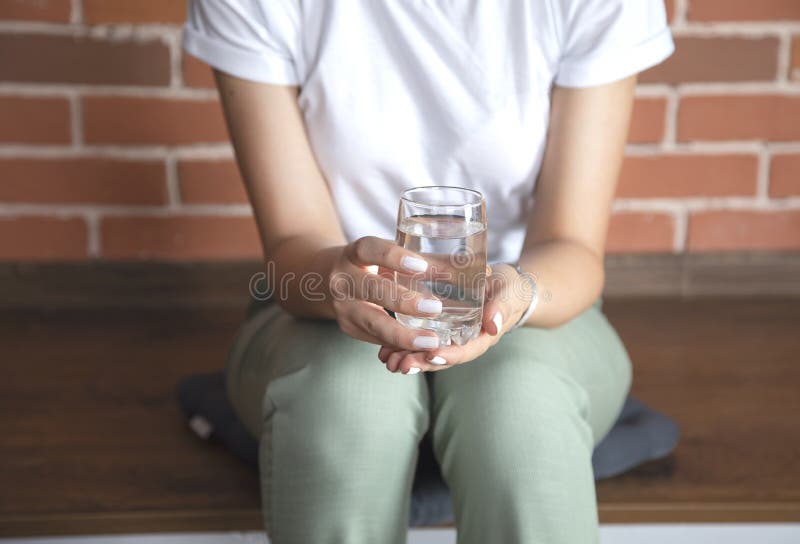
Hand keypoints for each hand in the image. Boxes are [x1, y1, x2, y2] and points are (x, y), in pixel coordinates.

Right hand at [328, 236, 444, 351]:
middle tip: (435, 308)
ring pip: (372, 322)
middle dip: (403, 301)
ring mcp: (342, 307)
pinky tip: (420, 348)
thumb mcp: (390, 257)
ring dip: (402, 334)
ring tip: (431, 341)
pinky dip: (399, 344)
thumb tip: (471, 266)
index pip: (369, 249)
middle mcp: (342, 279)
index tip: (421, 266)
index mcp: (354, 253)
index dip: (393, 257)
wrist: (329, 281)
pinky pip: (375, 339)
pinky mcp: (349, 328)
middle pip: (371, 289)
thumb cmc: (372, 265)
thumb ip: (426, 262)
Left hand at [378, 264, 531, 373]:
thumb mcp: (509, 293)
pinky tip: (384, 349)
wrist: (503, 286)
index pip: (465, 352)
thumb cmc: (508, 289)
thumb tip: (493, 325)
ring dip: (407, 358)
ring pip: (426, 352)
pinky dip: (402, 346)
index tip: (431, 355)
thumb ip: (502, 307)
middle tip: (399, 364)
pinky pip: (419, 341)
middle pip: (440, 357)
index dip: (448, 355)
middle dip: (420, 362)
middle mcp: (463, 343)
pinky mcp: (438, 331)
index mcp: (482, 338)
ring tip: (387, 360)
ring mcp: (449, 339)